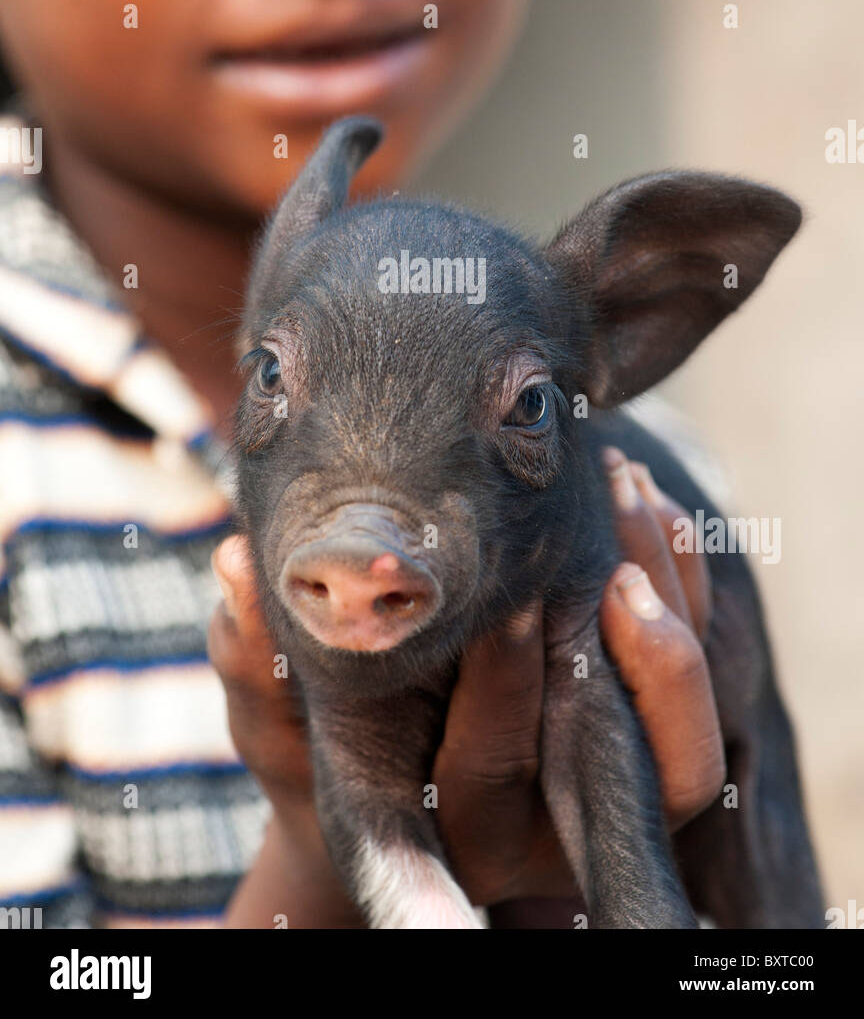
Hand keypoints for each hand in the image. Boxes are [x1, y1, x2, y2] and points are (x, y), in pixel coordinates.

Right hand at [209, 449, 724, 923]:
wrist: (395, 780)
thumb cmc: (324, 746)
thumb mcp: (276, 716)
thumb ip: (250, 657)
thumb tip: (236, 566)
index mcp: (453, 830)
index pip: (492, 768)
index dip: (507, 685)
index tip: (507, 596)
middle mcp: (548, 824)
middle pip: (624, 749)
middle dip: (619, 630)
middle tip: (603, 510)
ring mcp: (603, 781)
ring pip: (682, 718)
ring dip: (665, 588)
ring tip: (627, 482)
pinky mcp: (640, 727)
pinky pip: (693, 669)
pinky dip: (683, 580)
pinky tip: (647, 498)